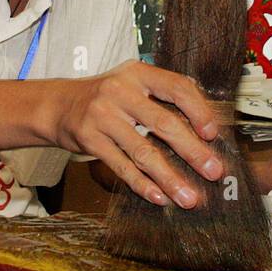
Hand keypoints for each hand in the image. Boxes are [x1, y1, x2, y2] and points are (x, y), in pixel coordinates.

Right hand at [55, 60, 222, 209]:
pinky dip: (142, 185)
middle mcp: (120, 91)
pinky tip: (159, 197)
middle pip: (164, 123)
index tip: (213, 134)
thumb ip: (162, 96)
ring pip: (143, 152)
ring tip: (189, 197)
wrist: (58, 104)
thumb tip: (205, 124)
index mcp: (138, 73)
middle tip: (213, 172)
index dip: (199, 111)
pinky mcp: (90, 140)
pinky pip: (122, 166)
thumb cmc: (106, 96)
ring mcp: (103, 116)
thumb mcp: (133, 83)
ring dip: (170, 178)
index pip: (177, 87)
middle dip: (193, 151)